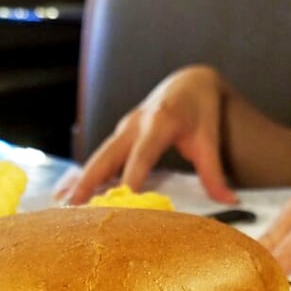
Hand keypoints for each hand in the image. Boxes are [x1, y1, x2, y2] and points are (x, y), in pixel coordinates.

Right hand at [57, 66, 237, 204]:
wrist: (188, 83)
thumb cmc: (200, 112)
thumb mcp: (209, 139)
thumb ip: (214, 172)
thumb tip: (229, 202)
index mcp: (159, 122)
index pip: (142, 156)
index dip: (130, 179)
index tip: (121, 202)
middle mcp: (134, 124)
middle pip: (107, 156)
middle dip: (88, 182)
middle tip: (73, 207)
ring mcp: (122, 130)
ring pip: (96, 158)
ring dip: (78, 182)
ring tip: (61, 206)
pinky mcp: (118, 137)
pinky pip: (97, 159)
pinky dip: (81, 177)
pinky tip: (64, 195)